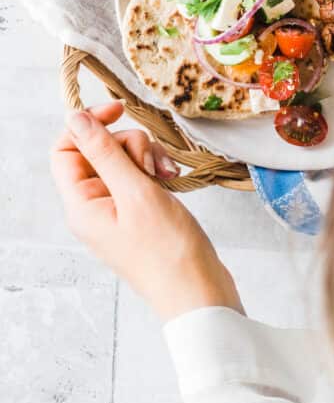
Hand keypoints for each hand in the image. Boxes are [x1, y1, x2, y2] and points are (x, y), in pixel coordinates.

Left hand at [51, 102, 241, 320]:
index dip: (88, 125)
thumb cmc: (167, 250)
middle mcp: (93, 208)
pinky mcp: (137, 214)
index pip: (65, 150)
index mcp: (81, 206)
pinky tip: (172, 179)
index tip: (120, 110)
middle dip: (129, 144)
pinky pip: (138, 178)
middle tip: (152, 162)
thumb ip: (105, 152)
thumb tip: (75, 118)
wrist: (198, 291)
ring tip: (167, 174)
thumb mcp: (136, 192)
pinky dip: (156, 171)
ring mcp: (116, 211)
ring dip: (147, 157)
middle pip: (98, 151)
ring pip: (122, 161)